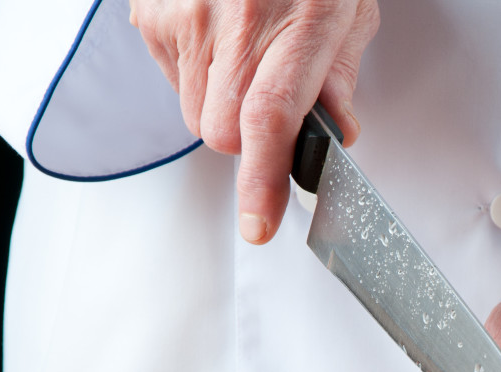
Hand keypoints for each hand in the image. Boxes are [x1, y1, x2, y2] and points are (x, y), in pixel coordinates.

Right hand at [130, 0, 379, 243]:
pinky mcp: (151, 16)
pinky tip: (218, 36)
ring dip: (222, 104)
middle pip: (223, 133)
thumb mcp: (349, 11)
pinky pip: (173, 80)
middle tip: (270, 99)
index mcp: (297, 20)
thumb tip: (336, 135)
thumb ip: (341, 78)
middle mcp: (233, 20)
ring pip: (195, 113)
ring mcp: (183, 16)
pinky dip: (197, 73)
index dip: (262, 178)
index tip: (258, 222)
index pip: (271, 116)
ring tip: (244, 53)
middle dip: (247, 138)